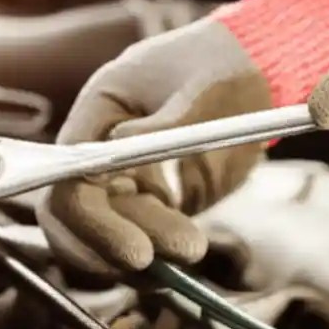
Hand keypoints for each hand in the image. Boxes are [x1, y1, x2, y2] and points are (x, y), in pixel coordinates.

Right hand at [38, 0, 328, 276]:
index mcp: (99, 110)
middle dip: (112, 245)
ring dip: (141, 253)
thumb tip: (119, 146)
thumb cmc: (228, 66)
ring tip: (192, 251)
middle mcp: (100, 146)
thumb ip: (165, 124)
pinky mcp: (152, 196)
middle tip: (165, 262)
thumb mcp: (203, 90)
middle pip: (78, 212)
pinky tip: (187, 255)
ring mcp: (124, 174)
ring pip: (110, 229)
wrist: (261, 66)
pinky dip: (157, 252)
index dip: (90, 220)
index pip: (68, 175)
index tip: (136, 251)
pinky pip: (141, 233)